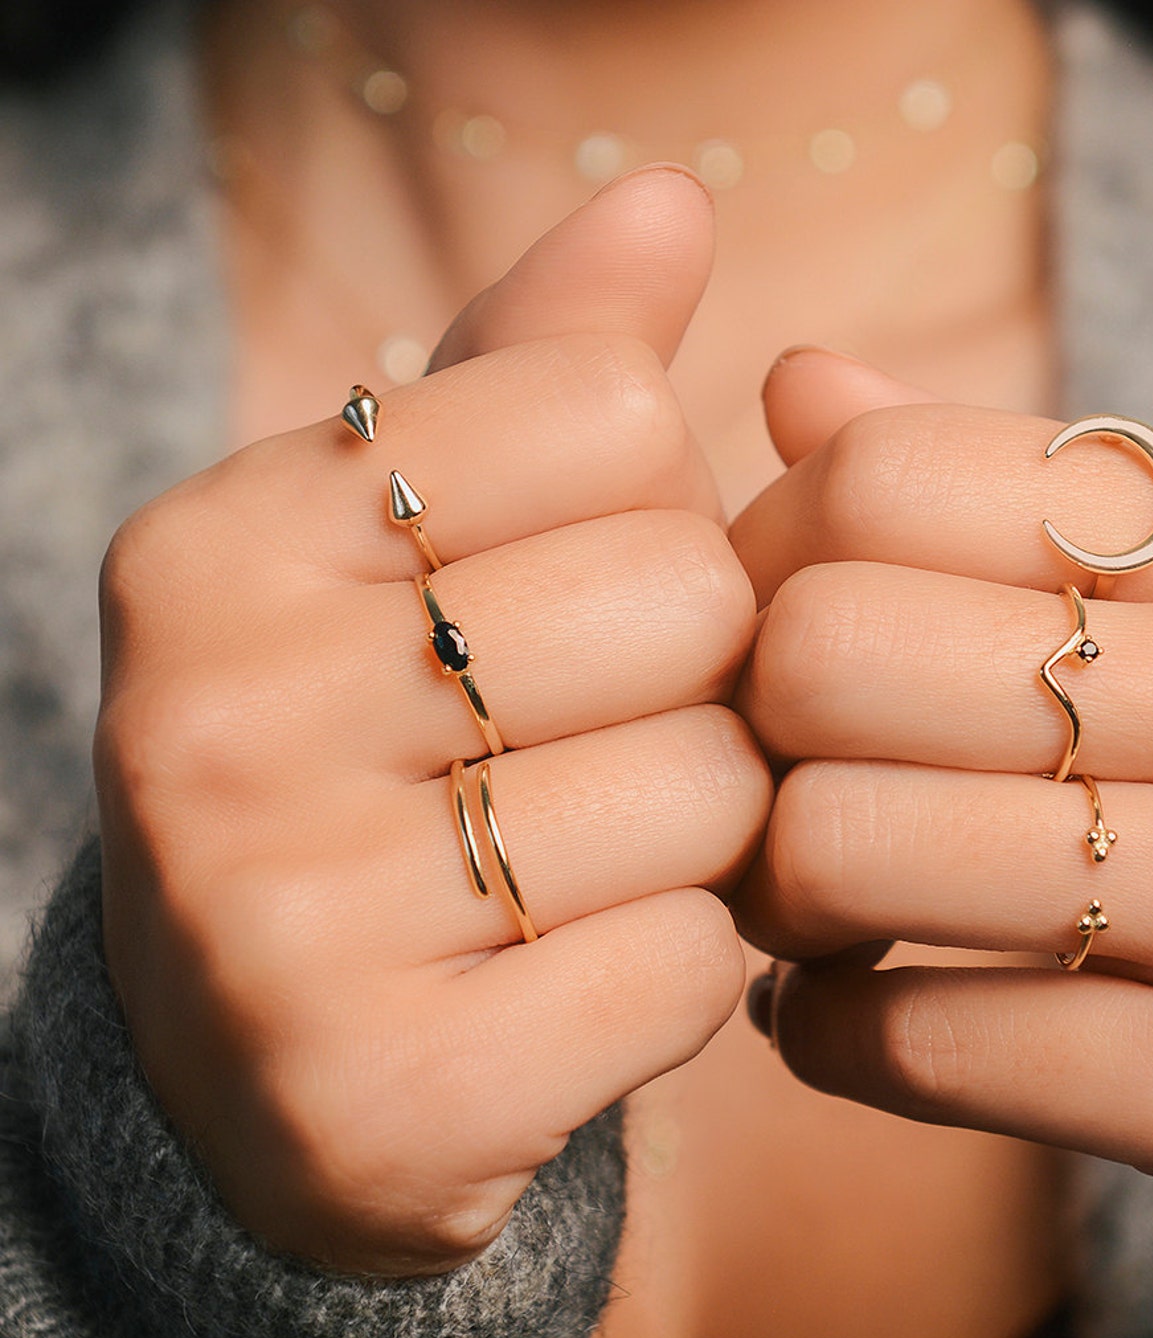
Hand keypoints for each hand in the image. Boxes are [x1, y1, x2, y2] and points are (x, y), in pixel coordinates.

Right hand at [95, 169, 769, 1274]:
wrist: (260, 1064)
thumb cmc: (382, 767)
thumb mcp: (419, 553)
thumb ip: (535, 372)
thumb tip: (673, 200)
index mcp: (223, 544)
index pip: (614, 416)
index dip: (662, 519)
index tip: (578, 606)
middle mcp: (220, 719)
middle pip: (685, 603)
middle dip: (702, 687)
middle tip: (610, 753)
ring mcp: (283, 927)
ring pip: (711, 797)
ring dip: (708, 841)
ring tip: (599, 870)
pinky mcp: (383, 1100)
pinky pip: (693, 971)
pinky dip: (691, 974)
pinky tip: (590, 984)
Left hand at [730, 348, 1152, 1237]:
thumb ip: (1005, 491)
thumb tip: (798, 383)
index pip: (894, 474)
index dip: (766, 558)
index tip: (767, 639)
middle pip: (836, 650)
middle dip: (749, 735)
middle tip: (769, 790)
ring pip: (850, 850)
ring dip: (770, 898)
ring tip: (803, 914)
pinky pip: (916, 1043)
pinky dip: (822, 1034)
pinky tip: (843, 1017)